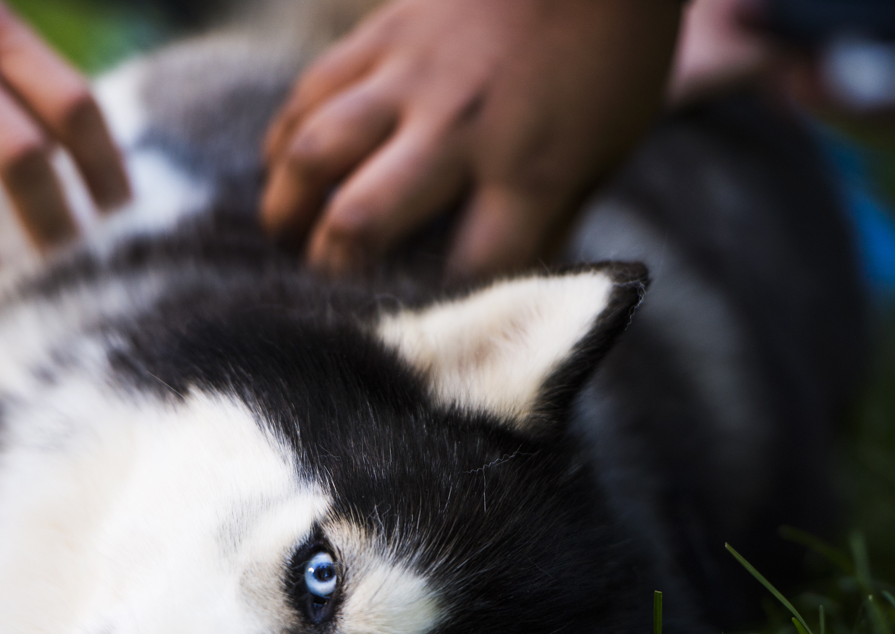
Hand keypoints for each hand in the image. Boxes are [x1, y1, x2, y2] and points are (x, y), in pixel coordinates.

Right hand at [261, 0, 681, 278]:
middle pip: (361, 222)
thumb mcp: (605, 154)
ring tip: (285, 234)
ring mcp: (414, 76)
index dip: (432, 317)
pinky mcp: (383, 34)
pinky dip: (286, 136)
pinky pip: (310, 92)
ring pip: (315, 153)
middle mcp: (463, 128)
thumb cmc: (610, 59)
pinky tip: (285, 167)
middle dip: (330, 272)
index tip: (411, 337)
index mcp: (532, 171)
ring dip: (286, 207)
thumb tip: (505, 291)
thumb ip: (550, 223)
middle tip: (322, 292)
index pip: (465, 271)